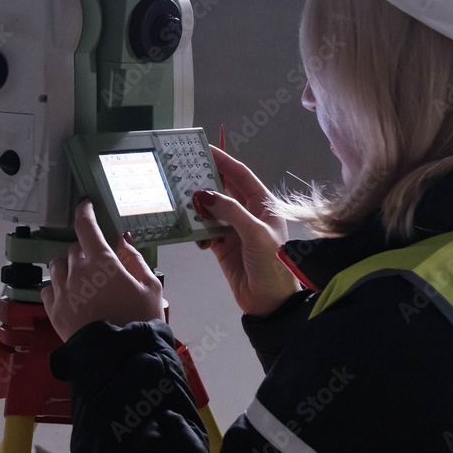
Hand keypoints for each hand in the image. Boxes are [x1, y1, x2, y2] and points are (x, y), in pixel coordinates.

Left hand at [41, 200, 164, 342]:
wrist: (121, 360)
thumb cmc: (140, 321)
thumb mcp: (150, 288)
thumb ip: (134, 259)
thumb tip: (121, 241)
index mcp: (102, 262)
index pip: (86, 226)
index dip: (84, 212)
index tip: (86, 205)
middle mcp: (78, 272)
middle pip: (75, 248)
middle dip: (86, 251)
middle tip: (101, 264)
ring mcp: (63, 292)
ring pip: (58, 265)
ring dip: (69, 267)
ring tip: (84, 281)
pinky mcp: (53, 311)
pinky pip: (49, 287)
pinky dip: (58, 286)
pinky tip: (71, 295)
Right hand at [192, 146, 297, 316]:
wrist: (270, 303)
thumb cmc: (272, 264)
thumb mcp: (255, 233)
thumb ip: (230, 211)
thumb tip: (203, 194)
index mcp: (263, 205)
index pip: (241, 176)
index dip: (224, 161)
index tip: (204, 149)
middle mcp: (248, 213)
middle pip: (224, 189)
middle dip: (206, 180)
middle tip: (183, 170)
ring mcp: (233, 229)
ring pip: (211, 209)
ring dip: (198, 205)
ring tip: (180, 198)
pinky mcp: (221, 245)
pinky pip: (204, 230)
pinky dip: (196, 229)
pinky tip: (193, 232)